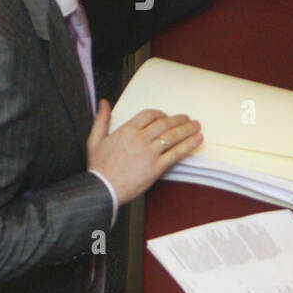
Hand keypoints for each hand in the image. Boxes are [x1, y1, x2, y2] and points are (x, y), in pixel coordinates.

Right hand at [86, 101, 201, 205]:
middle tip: (188, 119)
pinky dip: (188, 145)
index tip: (166, 116)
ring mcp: (149, 153)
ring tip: (196, 126)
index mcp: (126, 130)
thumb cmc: (98, 168)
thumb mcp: (94, 139)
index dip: (160, 114)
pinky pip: (176, 153)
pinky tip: (197, 140)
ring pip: (173, 136)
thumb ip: (101, 119)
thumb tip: (104, 102)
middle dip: (179, 120)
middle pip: (164, 124)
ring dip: (187, 129)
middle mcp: (140, 139)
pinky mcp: (156, 167)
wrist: (103, 189)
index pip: (149, 115)